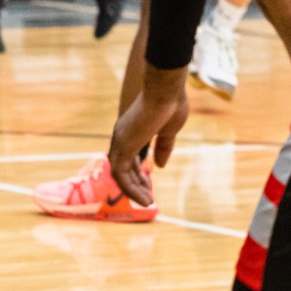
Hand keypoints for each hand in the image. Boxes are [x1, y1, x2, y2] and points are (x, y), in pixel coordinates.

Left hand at [108, 67, 189, 205]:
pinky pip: (121, 175)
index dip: (136, 173)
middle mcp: (122, 136)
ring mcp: (121, 141)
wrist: (166, 89)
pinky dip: (131, 188)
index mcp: (131, 130)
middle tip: (147, 197)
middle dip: (134, 184)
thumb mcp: (168, 131)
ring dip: (132, 190)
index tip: (148, 185)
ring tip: (148, 202)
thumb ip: (163, 147)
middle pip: (121, 167)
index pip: (128, 157)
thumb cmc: (170, 103)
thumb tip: (159, 165)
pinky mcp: (124, 146)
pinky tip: (144, 198)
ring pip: (119, 174)